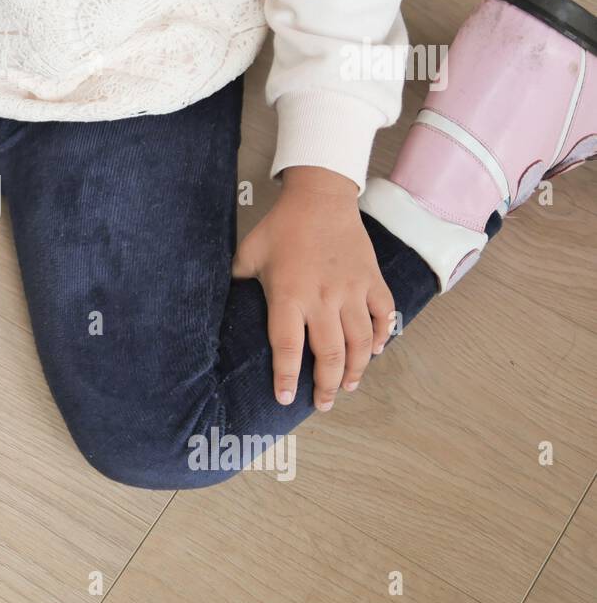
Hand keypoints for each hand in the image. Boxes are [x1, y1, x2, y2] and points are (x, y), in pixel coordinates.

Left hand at [232, 166, 393, 410]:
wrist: (320, 198)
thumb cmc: (281, 227)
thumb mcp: (248, 254)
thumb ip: (236, 282)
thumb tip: (220, 305)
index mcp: (289, 295)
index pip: (287, 347)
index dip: (286, 377)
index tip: (284, 399)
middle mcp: (322, 298)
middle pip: (329, 354)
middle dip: (326, 386)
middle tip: (322, 404)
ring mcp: (352, 290)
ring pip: (360, 343)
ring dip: (355, 370)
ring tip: (347, 386)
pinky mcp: (372, 280)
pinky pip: (383, 316)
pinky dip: (383, 337)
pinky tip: (375, 352)